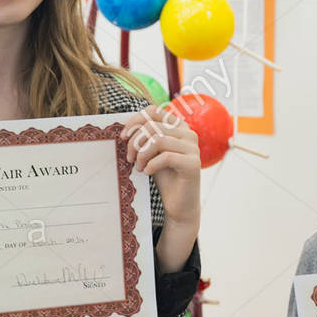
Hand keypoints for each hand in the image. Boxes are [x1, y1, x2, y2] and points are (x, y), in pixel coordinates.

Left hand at [122, 105, 200, 230]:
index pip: (153, 111)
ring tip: (137, 166)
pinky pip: (166, 157)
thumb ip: (144, 137)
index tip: (123, 137)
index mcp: (178, 126)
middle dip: (135, 142)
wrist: (178, 204)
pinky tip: (147, 172)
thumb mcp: (151, 153)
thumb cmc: (164, 177)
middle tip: (129, 158)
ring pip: (158, 139)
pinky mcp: (193, 163)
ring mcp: (193, 148)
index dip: (135, 121)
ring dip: (142, 154)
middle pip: (152, 126)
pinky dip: (151, 165)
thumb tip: (124, 127)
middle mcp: (188, 133)